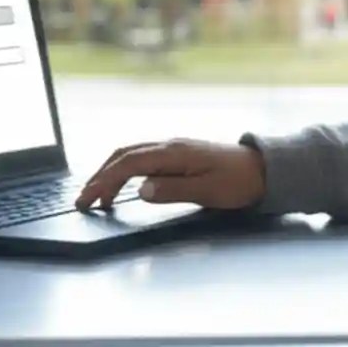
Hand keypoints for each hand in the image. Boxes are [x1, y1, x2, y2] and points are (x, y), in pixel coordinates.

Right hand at [74, 138, 266, 211]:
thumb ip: (172, 190)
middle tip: (84, 200)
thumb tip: (141, 190)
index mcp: (174, 153)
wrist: (263, 168)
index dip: (104, 181)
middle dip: (99, 176)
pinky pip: (143, 158)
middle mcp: (169, 146)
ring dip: (110, 173)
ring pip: (131, 155)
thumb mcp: (207, 191)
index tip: (88, 199)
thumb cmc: (238, 181)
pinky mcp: (179, 154)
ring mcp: (173, 148)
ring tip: (99, 197)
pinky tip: (124, 185)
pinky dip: (125, 170)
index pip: (128, 165)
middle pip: (123, 156)